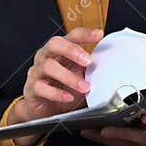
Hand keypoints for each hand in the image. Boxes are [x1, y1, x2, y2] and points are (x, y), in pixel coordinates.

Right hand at [7, 27, 103, 145]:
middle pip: (54, 43)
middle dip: (72, 50)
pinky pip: (41, 87)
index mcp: (60, 51)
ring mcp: (37, 71)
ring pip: (48, 66)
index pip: (71, 36)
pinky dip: (57, 93)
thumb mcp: (80, 77)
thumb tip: (113, 67)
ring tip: (85, 87)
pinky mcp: (31, 88)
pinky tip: (69, 97)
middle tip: (88, 61)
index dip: (85, 34)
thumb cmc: (63, 89)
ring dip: (69, 76)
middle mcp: (46, 56)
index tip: (99, 35)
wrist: (44, 111)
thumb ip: (92, 70)